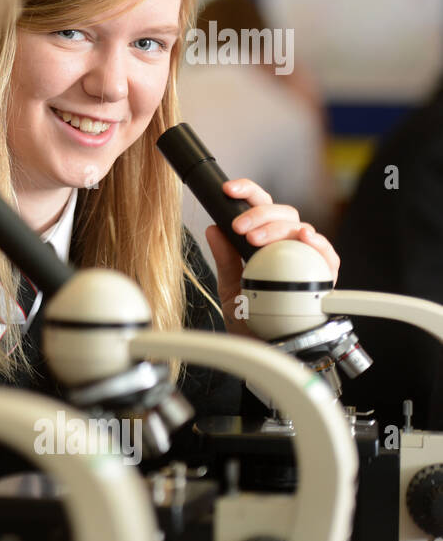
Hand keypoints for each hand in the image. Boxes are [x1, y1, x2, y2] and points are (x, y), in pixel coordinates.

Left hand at [205, 178, 339, 336]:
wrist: (264, 350)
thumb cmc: (250, 319)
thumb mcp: (230, 287)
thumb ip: (225, 259)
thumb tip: (213, 229)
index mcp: (265, 242)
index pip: (261, 207)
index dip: (247, 192)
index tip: (227, 190)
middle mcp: (288, 246)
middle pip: (282, 213)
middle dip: (259, 214)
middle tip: (239, 228)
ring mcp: (307, 260)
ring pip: (300, 228)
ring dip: (278, 229)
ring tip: (256, 240)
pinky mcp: (324, 277)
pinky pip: (327, 255)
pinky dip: (318, 244)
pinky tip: (306, 239)